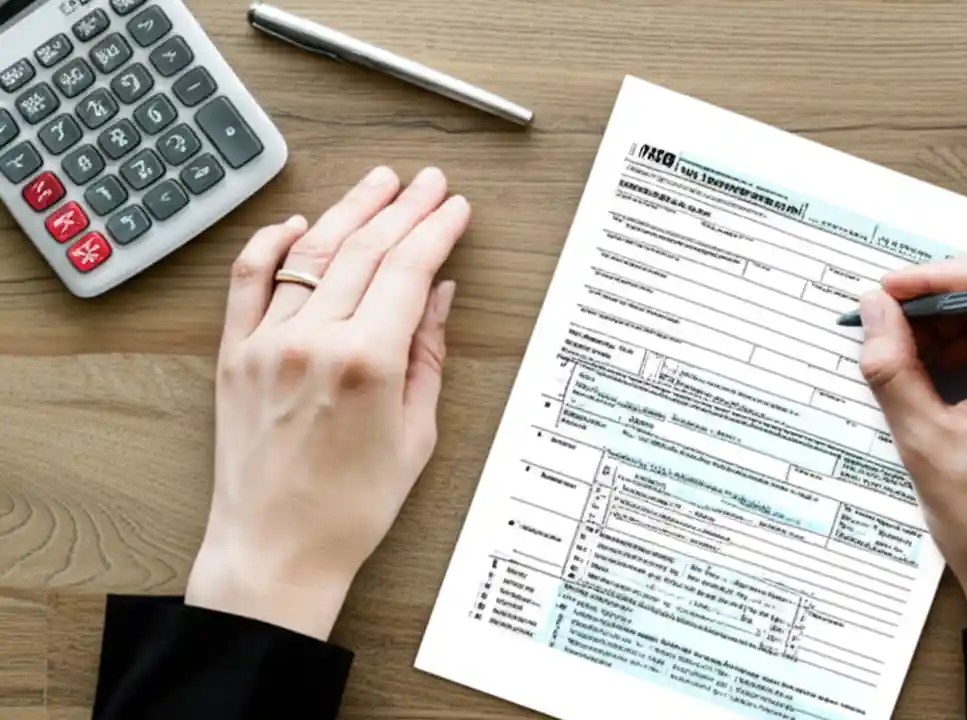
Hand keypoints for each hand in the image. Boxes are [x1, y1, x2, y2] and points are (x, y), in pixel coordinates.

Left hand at [186, 166, 469, 639]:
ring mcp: (268, 342)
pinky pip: (247, 278)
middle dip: (404, 207)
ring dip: (350, 209)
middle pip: (366, 248)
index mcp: (368, 361)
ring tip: (379, 183)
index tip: (456, 208)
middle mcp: (314, 339)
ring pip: (312, 251)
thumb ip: (428, 353)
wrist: (277, 548)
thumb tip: (440, 294)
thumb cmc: (352, 507)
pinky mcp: (234, 353)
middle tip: (429, 183)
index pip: (409, 268)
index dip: (438, 229)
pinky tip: (299, 222)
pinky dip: (271, 242)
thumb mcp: (416, 432)